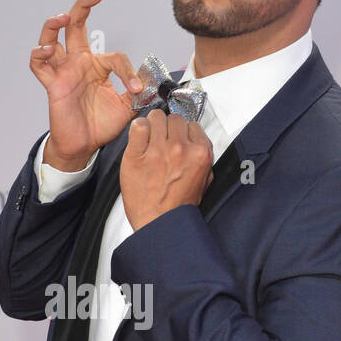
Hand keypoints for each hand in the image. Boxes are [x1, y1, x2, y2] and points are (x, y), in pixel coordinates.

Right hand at [30, 0, 143, 168]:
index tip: (137, 90)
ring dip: (53, 24)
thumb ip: (137, 92)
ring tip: (63, 17)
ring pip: (51, 37)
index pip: (115, 56)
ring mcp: (64, 71)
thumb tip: (151, 80)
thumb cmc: (101, 124)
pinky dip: (38, 54)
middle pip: (76, 24)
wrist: (84, 146)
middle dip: (83, 5)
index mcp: (97, 65)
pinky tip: (46, 49)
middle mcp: (79, 62)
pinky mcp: (52, 84)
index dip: (128, 71)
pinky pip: (39, 66)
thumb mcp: (126, 107)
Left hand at [120, 110, 213, 231]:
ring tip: (150, 139)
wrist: (159, 223)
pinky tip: (139, 139)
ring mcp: (157, 151)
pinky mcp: (136, 155)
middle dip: (169, 127)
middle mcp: (180, 149)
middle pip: (174, 119)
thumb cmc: (178, 207)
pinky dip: (138, 130)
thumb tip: (196, 143)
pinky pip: (138, 127)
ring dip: (153, 125)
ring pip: (156, 117)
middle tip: (162, 139)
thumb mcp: (204, 182)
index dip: (183, 132)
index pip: (192, 125)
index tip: (177, 138)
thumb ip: (202, 159)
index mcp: (199, 154)